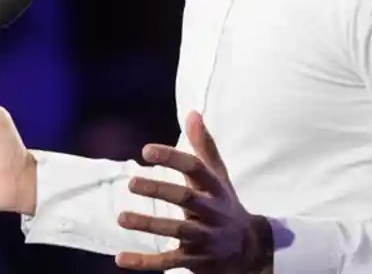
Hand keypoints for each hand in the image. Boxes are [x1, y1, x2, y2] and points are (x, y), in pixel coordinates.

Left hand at [115, 111, 272, 272]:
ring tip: (121, 218)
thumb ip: (204, 147)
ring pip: (176, 231)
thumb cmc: (225, 205)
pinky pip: (167, 262)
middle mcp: (212, 212)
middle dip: (159, 190)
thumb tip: (192, 113)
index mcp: (215, 189)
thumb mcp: (219, 177)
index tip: (146, 150)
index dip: (172, 158)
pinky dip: (144, 262)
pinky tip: (121, 258)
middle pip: (186, 198)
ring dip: (149, 224)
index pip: (196, 169)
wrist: (250, 252)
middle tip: (131, 182)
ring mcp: (203, 238)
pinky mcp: (193, 260)